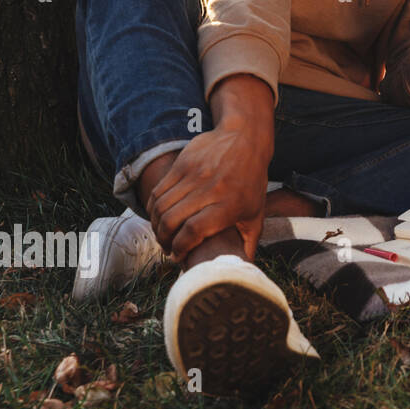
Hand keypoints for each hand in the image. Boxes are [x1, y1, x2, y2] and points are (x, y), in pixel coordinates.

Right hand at [147, 122, 270, 262]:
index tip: (179, 256)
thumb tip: (244, 268)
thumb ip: (249, 241)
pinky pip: (158, 191)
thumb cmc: (252, 181)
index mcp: (230, 205)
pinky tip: (159, 216)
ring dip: (156, 225)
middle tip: (167, 248)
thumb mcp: (256, 212)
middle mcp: (211, 190)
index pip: (195, 231)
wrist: (245, 139)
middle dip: (164, 240)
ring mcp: (195, 175)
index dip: (181, 247)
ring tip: (162, 234)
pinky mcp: (182, 165)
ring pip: (161, 206)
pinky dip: (153, 207)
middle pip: (173, 221)